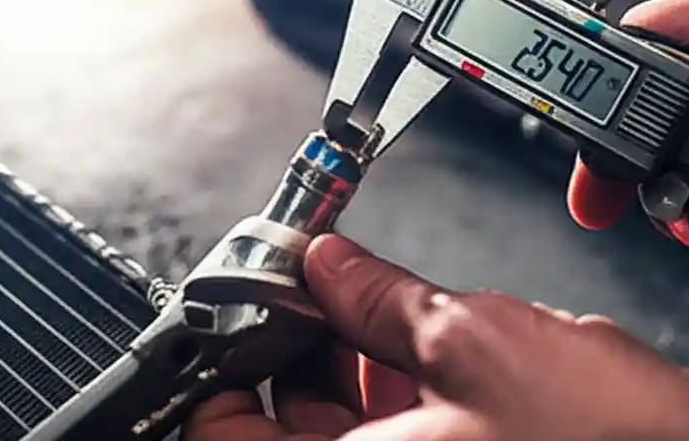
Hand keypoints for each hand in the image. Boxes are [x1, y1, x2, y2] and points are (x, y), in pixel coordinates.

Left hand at [185, 235, 688, 439]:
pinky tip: (414, 323)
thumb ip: (378, 299)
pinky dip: (399, 380)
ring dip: (346, 359)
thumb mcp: (468, 340)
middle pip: (289, 432)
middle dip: (290, 352)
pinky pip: (411, 431)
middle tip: (298, 283)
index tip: (232, 322)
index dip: (220, 377)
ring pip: (352, 430)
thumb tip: (327, 264)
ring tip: (355, 291)